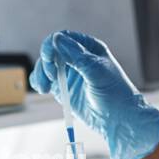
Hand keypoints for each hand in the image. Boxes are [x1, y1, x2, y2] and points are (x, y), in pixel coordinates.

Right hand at [31, 30, 158, 158]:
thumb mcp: (97, 72)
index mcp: (89, 49)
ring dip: (40, 73)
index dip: (52, 45)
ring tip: (45, 87)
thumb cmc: (116, 94)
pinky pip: (46, 80)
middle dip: (46, 62)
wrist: (119, 120)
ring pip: (46, 66)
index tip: (49, 59)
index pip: (64, 38)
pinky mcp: (63, 89)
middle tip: (50, 77)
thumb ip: (77, 55)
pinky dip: (39, 82)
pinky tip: (43, 88)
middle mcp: (77, 59)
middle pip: (52, 51)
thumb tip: (57, 38)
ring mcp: (70, 74)